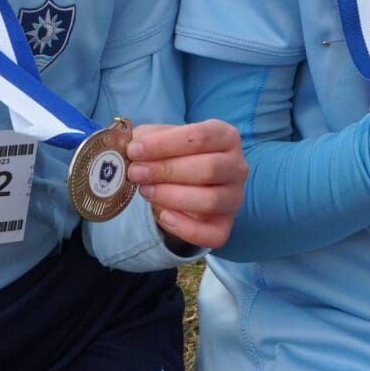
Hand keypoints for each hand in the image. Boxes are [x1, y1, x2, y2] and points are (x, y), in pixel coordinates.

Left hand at [125, 120, 246, 249]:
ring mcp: (234, 198)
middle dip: (166, 171)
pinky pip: (212, 234)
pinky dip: (184, 227)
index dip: (164, 144)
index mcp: (225, 136)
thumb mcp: (159, 138)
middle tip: (135, 173)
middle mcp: (237, 166)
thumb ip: (146, 140)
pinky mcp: (225, 226)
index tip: (135, 150)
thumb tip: (132, 149)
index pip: (201, 136)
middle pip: (208, 168)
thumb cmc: (172, 155)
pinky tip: (163, 215)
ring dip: (171, 196)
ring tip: (145, 191)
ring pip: (210, 200)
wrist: (182, 183)